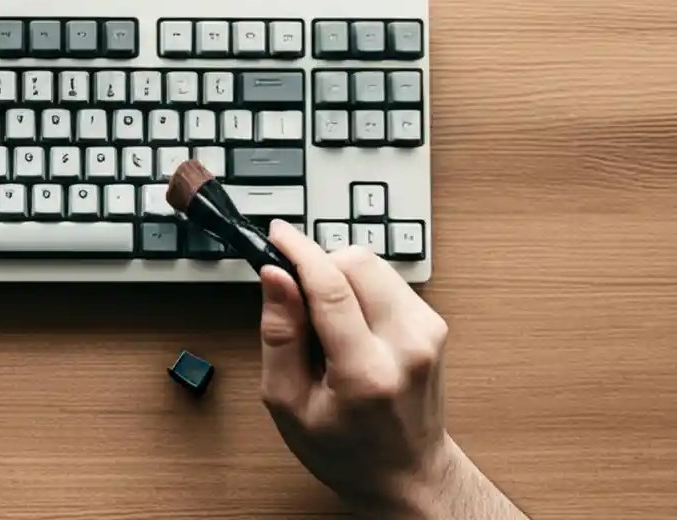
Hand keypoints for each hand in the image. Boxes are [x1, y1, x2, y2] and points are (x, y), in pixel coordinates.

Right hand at [258, 221, 523, 518]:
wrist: (408, 473)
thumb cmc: (345, 449)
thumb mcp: (288, 403)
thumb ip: (279, 335)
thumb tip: (274, 277)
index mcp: (366, 372)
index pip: (331, 288)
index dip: (299, 252)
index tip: (277, 234)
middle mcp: (407, 345)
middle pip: (356, 261)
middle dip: (318, 264)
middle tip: (297, 299)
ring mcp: (428, 331)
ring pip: (372, 264)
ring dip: (339, 276)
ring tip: (325, 322)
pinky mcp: (434, 322)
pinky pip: (386, 279)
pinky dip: (359, 289)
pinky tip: (349, 324)